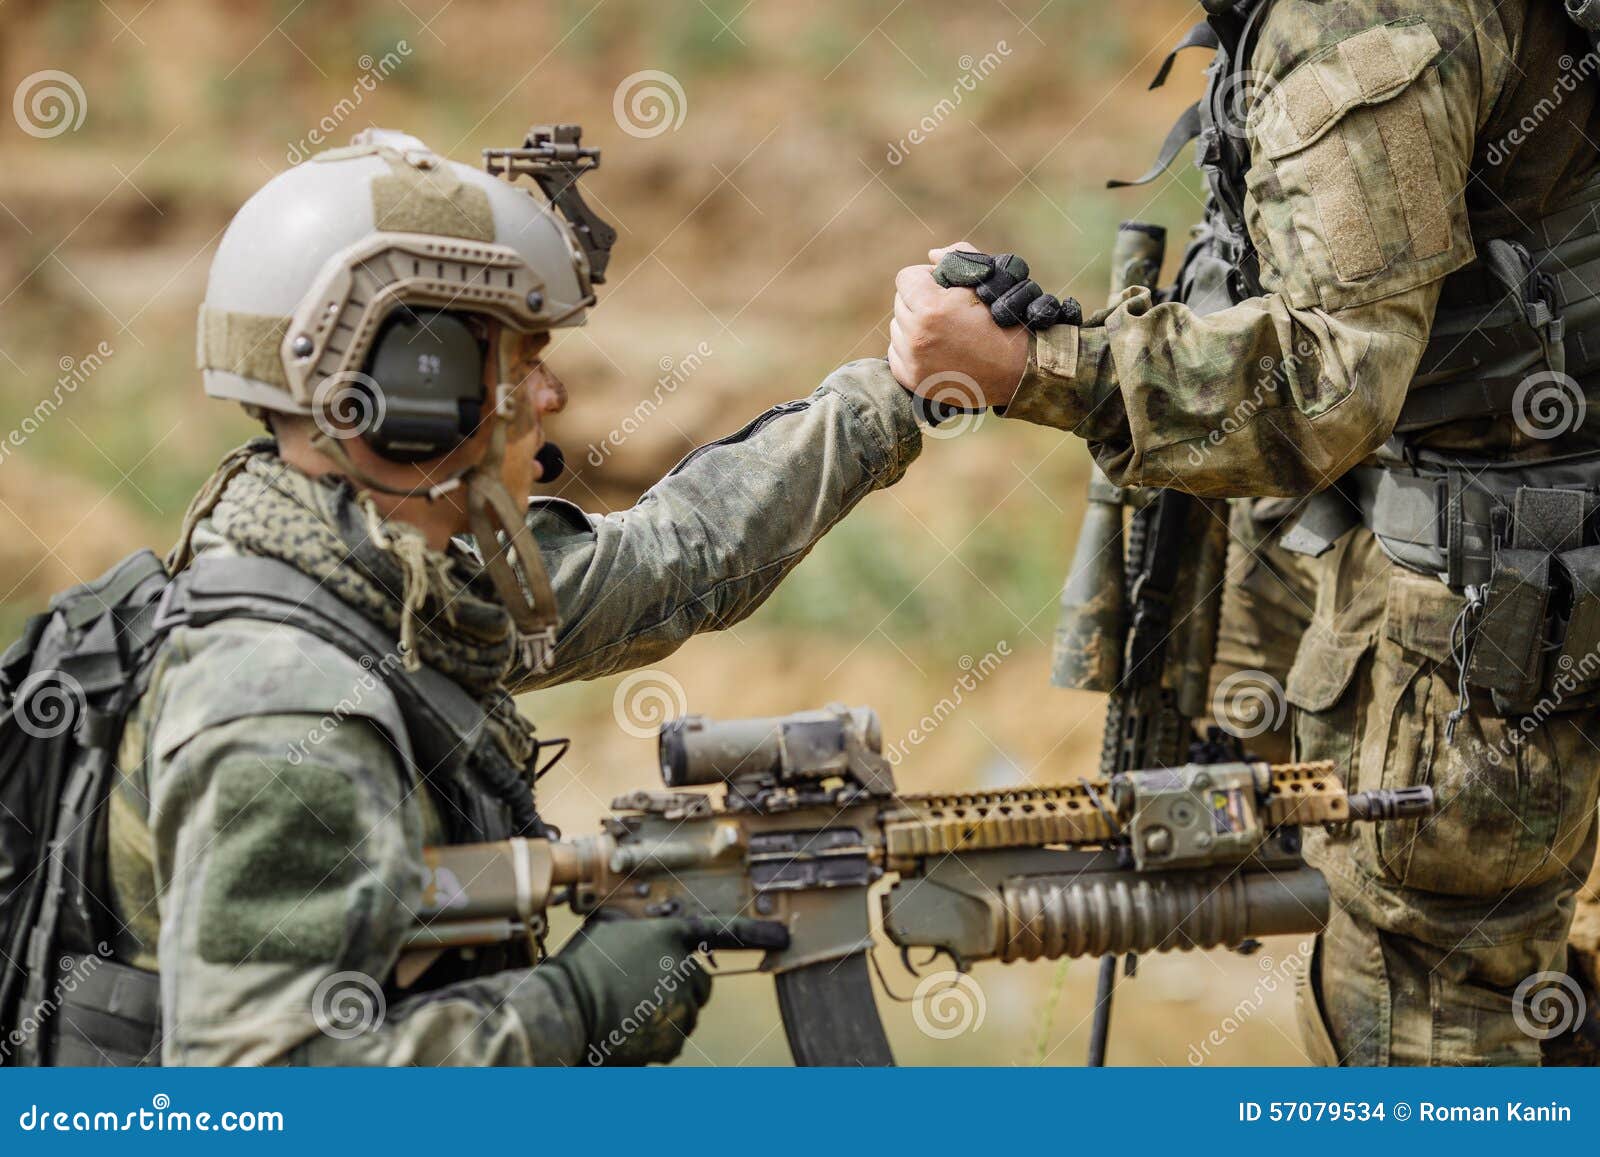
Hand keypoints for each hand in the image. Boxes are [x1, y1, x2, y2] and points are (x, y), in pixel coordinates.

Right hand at [544, 915, 781, 1065]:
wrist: (564, 1009)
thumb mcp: (609, 930)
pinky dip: (656, 1039)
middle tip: (649, 991)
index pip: (722, 932)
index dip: (755, 934)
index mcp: (670, 938)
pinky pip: (672, 1040)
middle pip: (702, 985)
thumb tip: (640, 933)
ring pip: (686, 1015)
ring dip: (668, 1016)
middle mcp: (683, 971)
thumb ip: (638, 930)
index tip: (782, 937)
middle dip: (683, 989)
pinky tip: (629, 1030)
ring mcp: (679, 1008)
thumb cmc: (580, 967)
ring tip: (630, 1011)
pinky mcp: (670, 1039)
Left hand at [889, 243, 1030, 409]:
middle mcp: (916, 335)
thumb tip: (932, 255)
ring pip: (898, 326)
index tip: (944, 287)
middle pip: (901, 301)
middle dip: (921, 300)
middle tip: (948, 312)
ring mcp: (911, 359)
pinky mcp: (910, 378)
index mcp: (931, 308)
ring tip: (944, 332)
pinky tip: (936, 351)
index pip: (907, 277)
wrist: (1014, 377)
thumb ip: (961, 260)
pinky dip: (910, 348)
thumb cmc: (1004, 328)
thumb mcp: (990, 286)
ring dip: (914, 324)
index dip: (927, 277)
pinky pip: (896, 352)